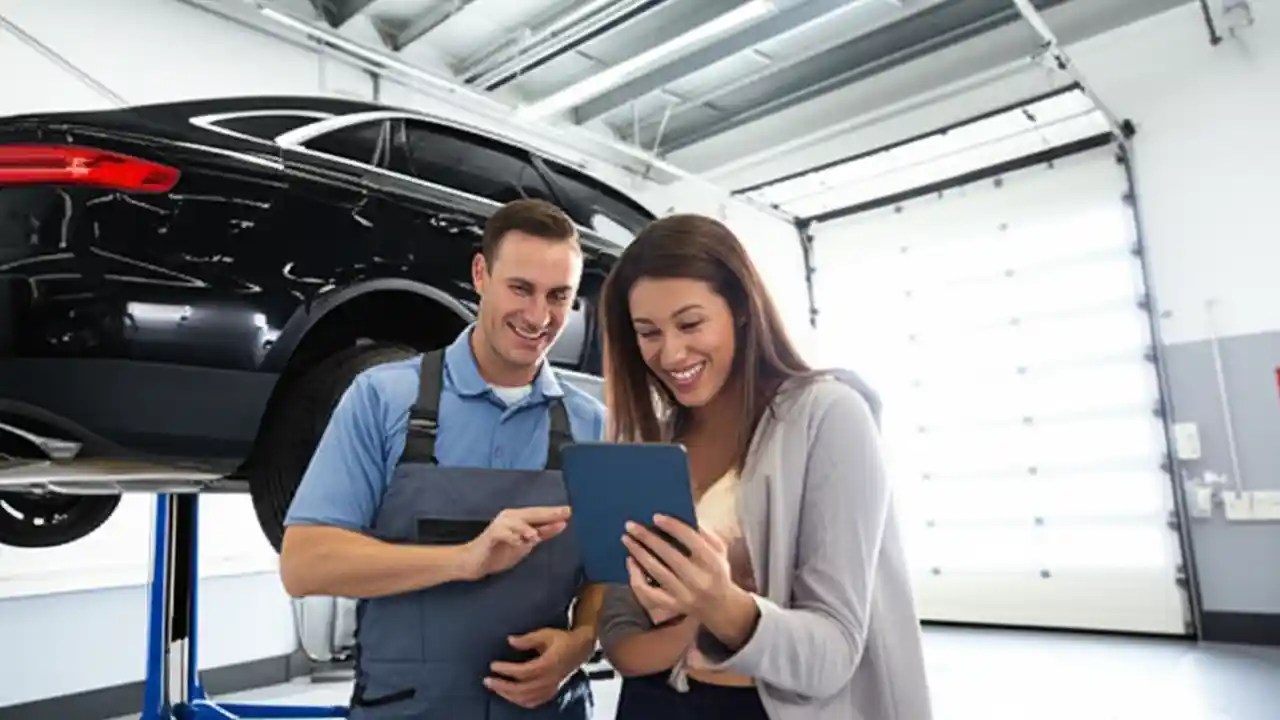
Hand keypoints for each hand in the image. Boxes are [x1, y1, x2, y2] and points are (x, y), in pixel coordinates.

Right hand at [461, 507, 569, 580]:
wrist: (474, 562)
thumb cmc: (499, 552)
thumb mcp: (525, 544)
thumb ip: (541, 534)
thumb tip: (561, 524)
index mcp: (519, 519)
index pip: (539, 515)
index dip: (554, 513)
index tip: (570, 511)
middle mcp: (510, 518)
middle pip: (531, 514)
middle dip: (548, 513)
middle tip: (564, 512)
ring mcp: (500, 525)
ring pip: (517, 521)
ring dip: (527, 528)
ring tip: (535, 536)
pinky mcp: (490, 535)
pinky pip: (503, 533)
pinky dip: (511, 537)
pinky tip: (519, 541)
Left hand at [484, 628, 590, 708]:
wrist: (581, 649)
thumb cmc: (562, 639)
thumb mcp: (546, 633)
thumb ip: (527, 639)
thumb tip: (509, 640)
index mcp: (549, 664)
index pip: (524, 672)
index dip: (507, 670)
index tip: (493, 665)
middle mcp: (550, 679)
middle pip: (522, 689)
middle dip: (502, 686)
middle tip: (487, 680)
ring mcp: (551, 687)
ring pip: (527, 698)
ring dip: (508, 695)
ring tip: (495, 687)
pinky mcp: (551, 692)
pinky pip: (534, 702)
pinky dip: (520, 701)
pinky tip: (509, 695)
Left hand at [623, 515, 757, 646]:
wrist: (720, 606)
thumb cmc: (716, 570)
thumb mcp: (719, 549)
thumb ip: (703, 533)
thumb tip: (678, 517)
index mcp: (711, 561)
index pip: (690, 539)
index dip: (672, 526)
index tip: (655, 517)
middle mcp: (698, 579)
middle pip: (668, 554)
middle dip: (647, 538)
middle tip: (630, 525)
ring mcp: (684, 594)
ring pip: (656, 571)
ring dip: (638, 553)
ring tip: (626, 539)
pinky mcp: (672, 605)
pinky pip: (648, 593)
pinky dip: (636, 577)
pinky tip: (631, 562)